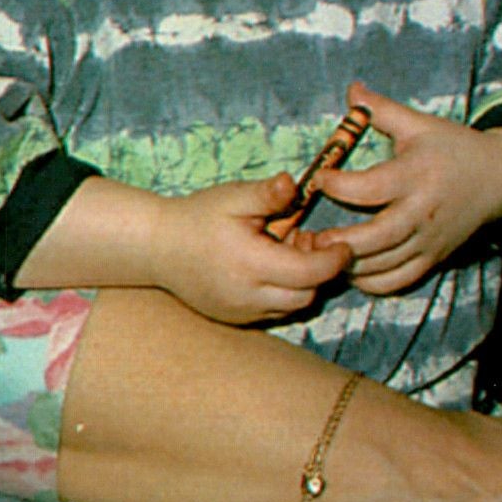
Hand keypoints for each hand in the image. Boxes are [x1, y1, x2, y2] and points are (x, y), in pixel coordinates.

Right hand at [153, 175, 351, 325]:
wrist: (157, 248)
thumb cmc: (197, 217)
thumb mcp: (232, 197)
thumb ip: (267, 194)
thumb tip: (295, 183)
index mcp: (250, 264)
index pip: (308, 272)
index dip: (333, 260)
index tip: (344, 244)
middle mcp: (248, 296)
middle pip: (305, 295)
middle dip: (319, 272)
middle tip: (313, 240)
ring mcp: (241, 312)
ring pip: (291, 307)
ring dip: (301, 283)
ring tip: (289, 249)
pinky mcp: (235, 318)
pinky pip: (272, 311)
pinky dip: (283, 292)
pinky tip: (272, 266)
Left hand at [313, 84, 501, 294]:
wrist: (499, 177)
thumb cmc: (453, 147)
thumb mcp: (420, 124)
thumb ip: (382, 110)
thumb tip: (352, 88)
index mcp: (416, 174)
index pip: (372, 187)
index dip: (340, 185)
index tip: (319, 178)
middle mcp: (422, 211)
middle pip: (379, 237)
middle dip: (342, 241)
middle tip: (311, 238)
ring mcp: (429, 239)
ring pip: (387, 265)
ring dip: (352, 265)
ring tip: (324, 255)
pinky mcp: (433, 257)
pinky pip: (400, 280)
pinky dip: (373, 283)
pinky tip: (352, 270)